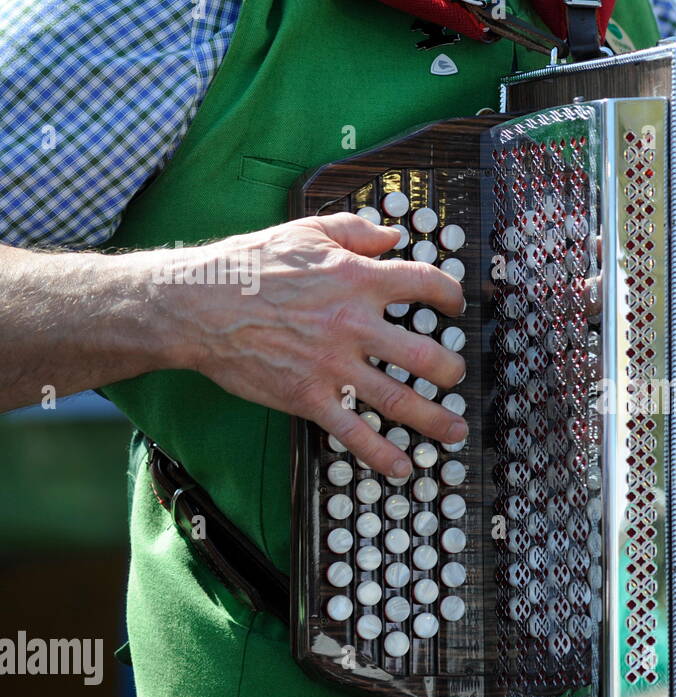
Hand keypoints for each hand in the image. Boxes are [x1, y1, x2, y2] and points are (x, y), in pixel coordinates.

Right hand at [172, 214, 465, 477]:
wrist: (196, 305)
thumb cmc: (247, 266)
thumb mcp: (305, 231)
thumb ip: (354, 231)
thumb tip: (391, 235)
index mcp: (357, 280)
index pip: (425, 284)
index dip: (450, 295)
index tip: (456, 305)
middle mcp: (353, 325)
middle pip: (425, 355)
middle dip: (451, 371)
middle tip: (458, 376)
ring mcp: (333, 366)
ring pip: (398, 400)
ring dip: (434, 420)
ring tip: (454, 430)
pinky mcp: (308, 397)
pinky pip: (353, 432)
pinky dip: (380, 453)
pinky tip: (401, 466)